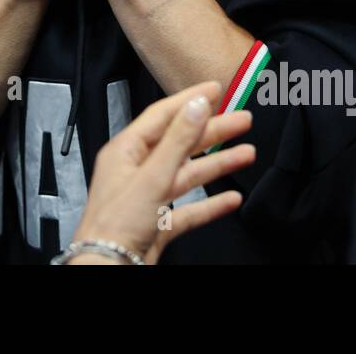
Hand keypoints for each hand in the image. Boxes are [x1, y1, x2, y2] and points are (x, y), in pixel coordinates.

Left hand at [70, 82, 254, 263]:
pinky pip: (189, 208)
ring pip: (188, 174)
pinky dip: (210, 203)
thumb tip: (196, 105)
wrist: (108, 266)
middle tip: (242, 120)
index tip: (215, 89)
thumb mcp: (152, 176)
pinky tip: (230, 198)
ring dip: (217, 164)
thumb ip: (178, 140)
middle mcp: (137, 170)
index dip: (190, 100)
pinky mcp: (158, 222)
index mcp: (126, 151)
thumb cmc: (116, 224)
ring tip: (247, 154)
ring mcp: (149, 197)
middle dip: (212, 131)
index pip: (162, 115)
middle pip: (180, 143)